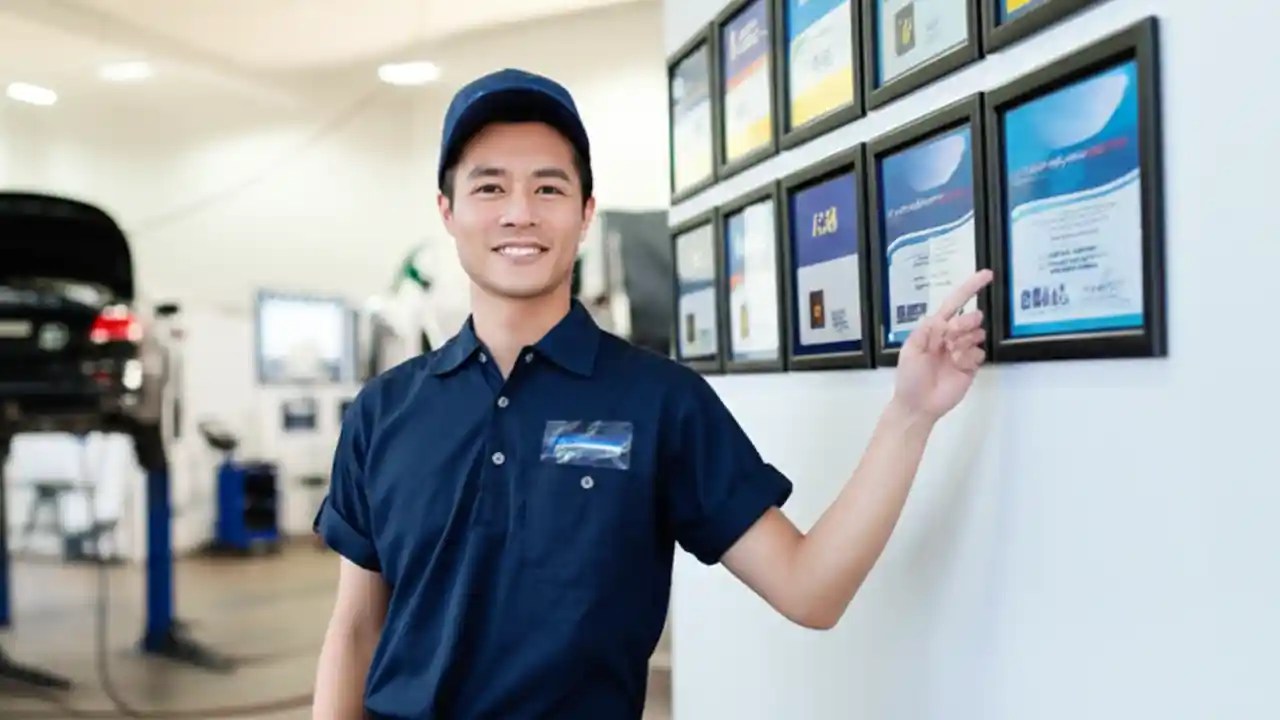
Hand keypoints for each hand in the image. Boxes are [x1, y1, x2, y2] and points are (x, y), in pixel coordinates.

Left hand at [892, 269, 994, 421]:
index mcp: (934, 329)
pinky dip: (969, 358)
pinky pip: (979, 353)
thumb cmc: (909, 377)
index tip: (987, 275)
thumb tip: (944, 319)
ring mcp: (962, 351)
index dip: (970, 288)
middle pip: (968, 318)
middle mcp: (950, 337)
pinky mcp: (971, 366)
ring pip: (976, 335)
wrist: (918, 406)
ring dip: (966, 342)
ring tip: (952, 355)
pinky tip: (958, 367)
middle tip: (953, 338)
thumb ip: (926, 331)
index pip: (954, 304)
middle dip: (965, 323)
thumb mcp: (911, 350)